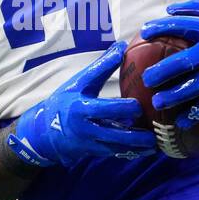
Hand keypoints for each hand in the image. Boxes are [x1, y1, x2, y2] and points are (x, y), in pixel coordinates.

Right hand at [4, 40, 156, 167]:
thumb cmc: (66, 100)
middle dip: (134, 133)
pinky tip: (146, 150)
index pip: (104, 108)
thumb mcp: (79, 82)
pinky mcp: (92, 152)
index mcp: (81, 107)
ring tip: (154, 143)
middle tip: (153, 130)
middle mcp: (84, 127)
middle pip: (113, 132)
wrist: (44, 130)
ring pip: (116, 147)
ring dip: (136, 146)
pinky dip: (130, 152)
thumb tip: (122, 45)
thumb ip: (102, 66)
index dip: (124, 108)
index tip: (139, 106)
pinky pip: (114, 153)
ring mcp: (88, 142)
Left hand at [140, 0, 198, 128]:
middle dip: (161, 71)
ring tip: (157, 102)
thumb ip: (196, 8)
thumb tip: (168, 10)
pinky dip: (194, 114)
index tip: (143, 33)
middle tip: (146, 79)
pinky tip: (180, 121)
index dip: (161, 27)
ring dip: (173, 96)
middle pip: (184, 62)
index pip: (182, 26)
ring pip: (195, 87)